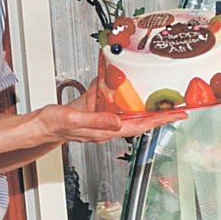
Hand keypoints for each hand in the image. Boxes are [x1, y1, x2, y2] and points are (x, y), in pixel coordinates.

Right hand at [44, 78, 185, 143]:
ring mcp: (104, 119)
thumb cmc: (54, 125)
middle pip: (140, 120)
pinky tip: (132, 88)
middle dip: (160, 114)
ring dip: (147, 106)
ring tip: (163, 98)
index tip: (176, 115)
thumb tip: (117, 122)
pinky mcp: (99, 111)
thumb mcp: (74, 119)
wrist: (42, 124)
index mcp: (105, 131)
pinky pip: (118, 104)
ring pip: (131, 113)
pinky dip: (128, 96)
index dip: (159, 120)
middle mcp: (108, 127)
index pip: (139, 126)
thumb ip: (97, 121)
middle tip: (178, 106)